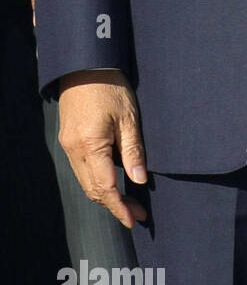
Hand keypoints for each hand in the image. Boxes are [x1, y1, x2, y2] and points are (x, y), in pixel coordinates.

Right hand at [57, 69, 147, 228]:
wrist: (85, 64)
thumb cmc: (110, 86)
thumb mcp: (129, 117)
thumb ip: (133, 150)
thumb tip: (139, 180)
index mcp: (90, 145)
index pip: (105, 187)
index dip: (119, 207)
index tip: (133, 220)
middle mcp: (74, 150)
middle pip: (93, 189)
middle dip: (115, 205)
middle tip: (138, 214)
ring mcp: (68, 145)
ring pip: (85, 181)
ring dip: (106, 194)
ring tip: (129, 202)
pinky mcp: (68, 139)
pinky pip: (81, 169)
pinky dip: (97, 180)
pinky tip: (113, 181)